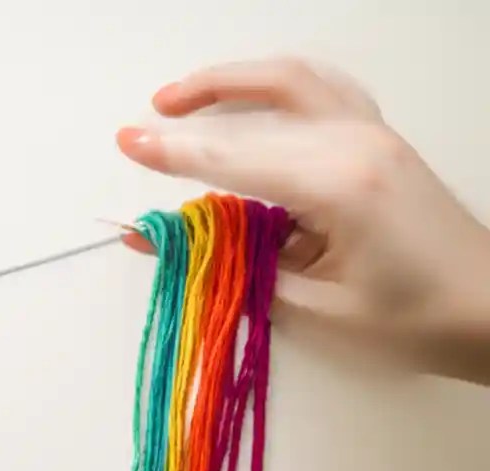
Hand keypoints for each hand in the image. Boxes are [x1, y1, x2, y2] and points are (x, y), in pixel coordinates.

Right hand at [117, 58, 489, 383]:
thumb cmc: (410, 321)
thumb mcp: (312, 307)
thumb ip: (230, 266)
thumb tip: (158, 240)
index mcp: (339, 184)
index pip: (235, 158)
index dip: (175, 153)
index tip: (128, 143)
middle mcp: (357, 142)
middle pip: (263, 103)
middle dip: (198, 103)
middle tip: (146, 119)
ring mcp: (375, 134)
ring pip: (294, 81)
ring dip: (236, 81)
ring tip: (185, 95)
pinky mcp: (382, 140)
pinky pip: (322, 92)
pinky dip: (276, 88)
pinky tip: (250, 100)